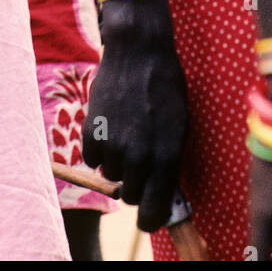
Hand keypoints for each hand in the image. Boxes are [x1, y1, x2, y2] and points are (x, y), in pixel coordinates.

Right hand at [82, 0, 187, 230]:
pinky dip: (99, 147)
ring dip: (117, 161)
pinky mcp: (92, 132)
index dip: (151, 218)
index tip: (149, 216)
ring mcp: (113, 146)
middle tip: (139, 159)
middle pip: (130, 197)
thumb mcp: (179, 126)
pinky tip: (110, 124)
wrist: (139, 52)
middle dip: (135, 183)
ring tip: (126, 131)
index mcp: (166, 159)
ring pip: (110, 175)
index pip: (153, 213)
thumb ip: (169, 162)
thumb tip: (162, 192)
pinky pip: (92, 158)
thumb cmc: (165, 87)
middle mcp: (139, 158)